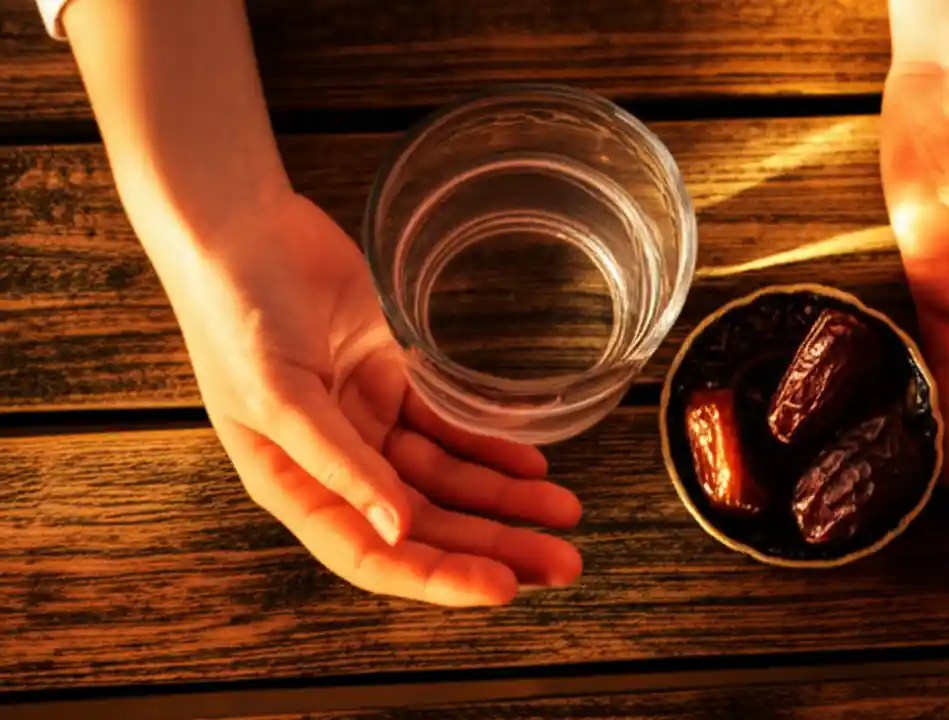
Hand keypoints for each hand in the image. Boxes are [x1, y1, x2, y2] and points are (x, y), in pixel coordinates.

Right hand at [156, 192, 582, 605]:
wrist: (244, 226)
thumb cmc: (236, 312)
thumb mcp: (279, 396)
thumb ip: (340, 464)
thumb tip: (397, 530)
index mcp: (293, 485)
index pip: (370, 555)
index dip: (437, 577)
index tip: (502, 587)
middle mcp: (335, 465)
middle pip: (425, 525)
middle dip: (493, 546)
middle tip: (561, 562)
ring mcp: (367, 422)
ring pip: (448, 479)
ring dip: (505, 498)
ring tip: (565, 510)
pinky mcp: (393, 380)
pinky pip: (451, 426)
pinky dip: (492, 446)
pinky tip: (533, 462)